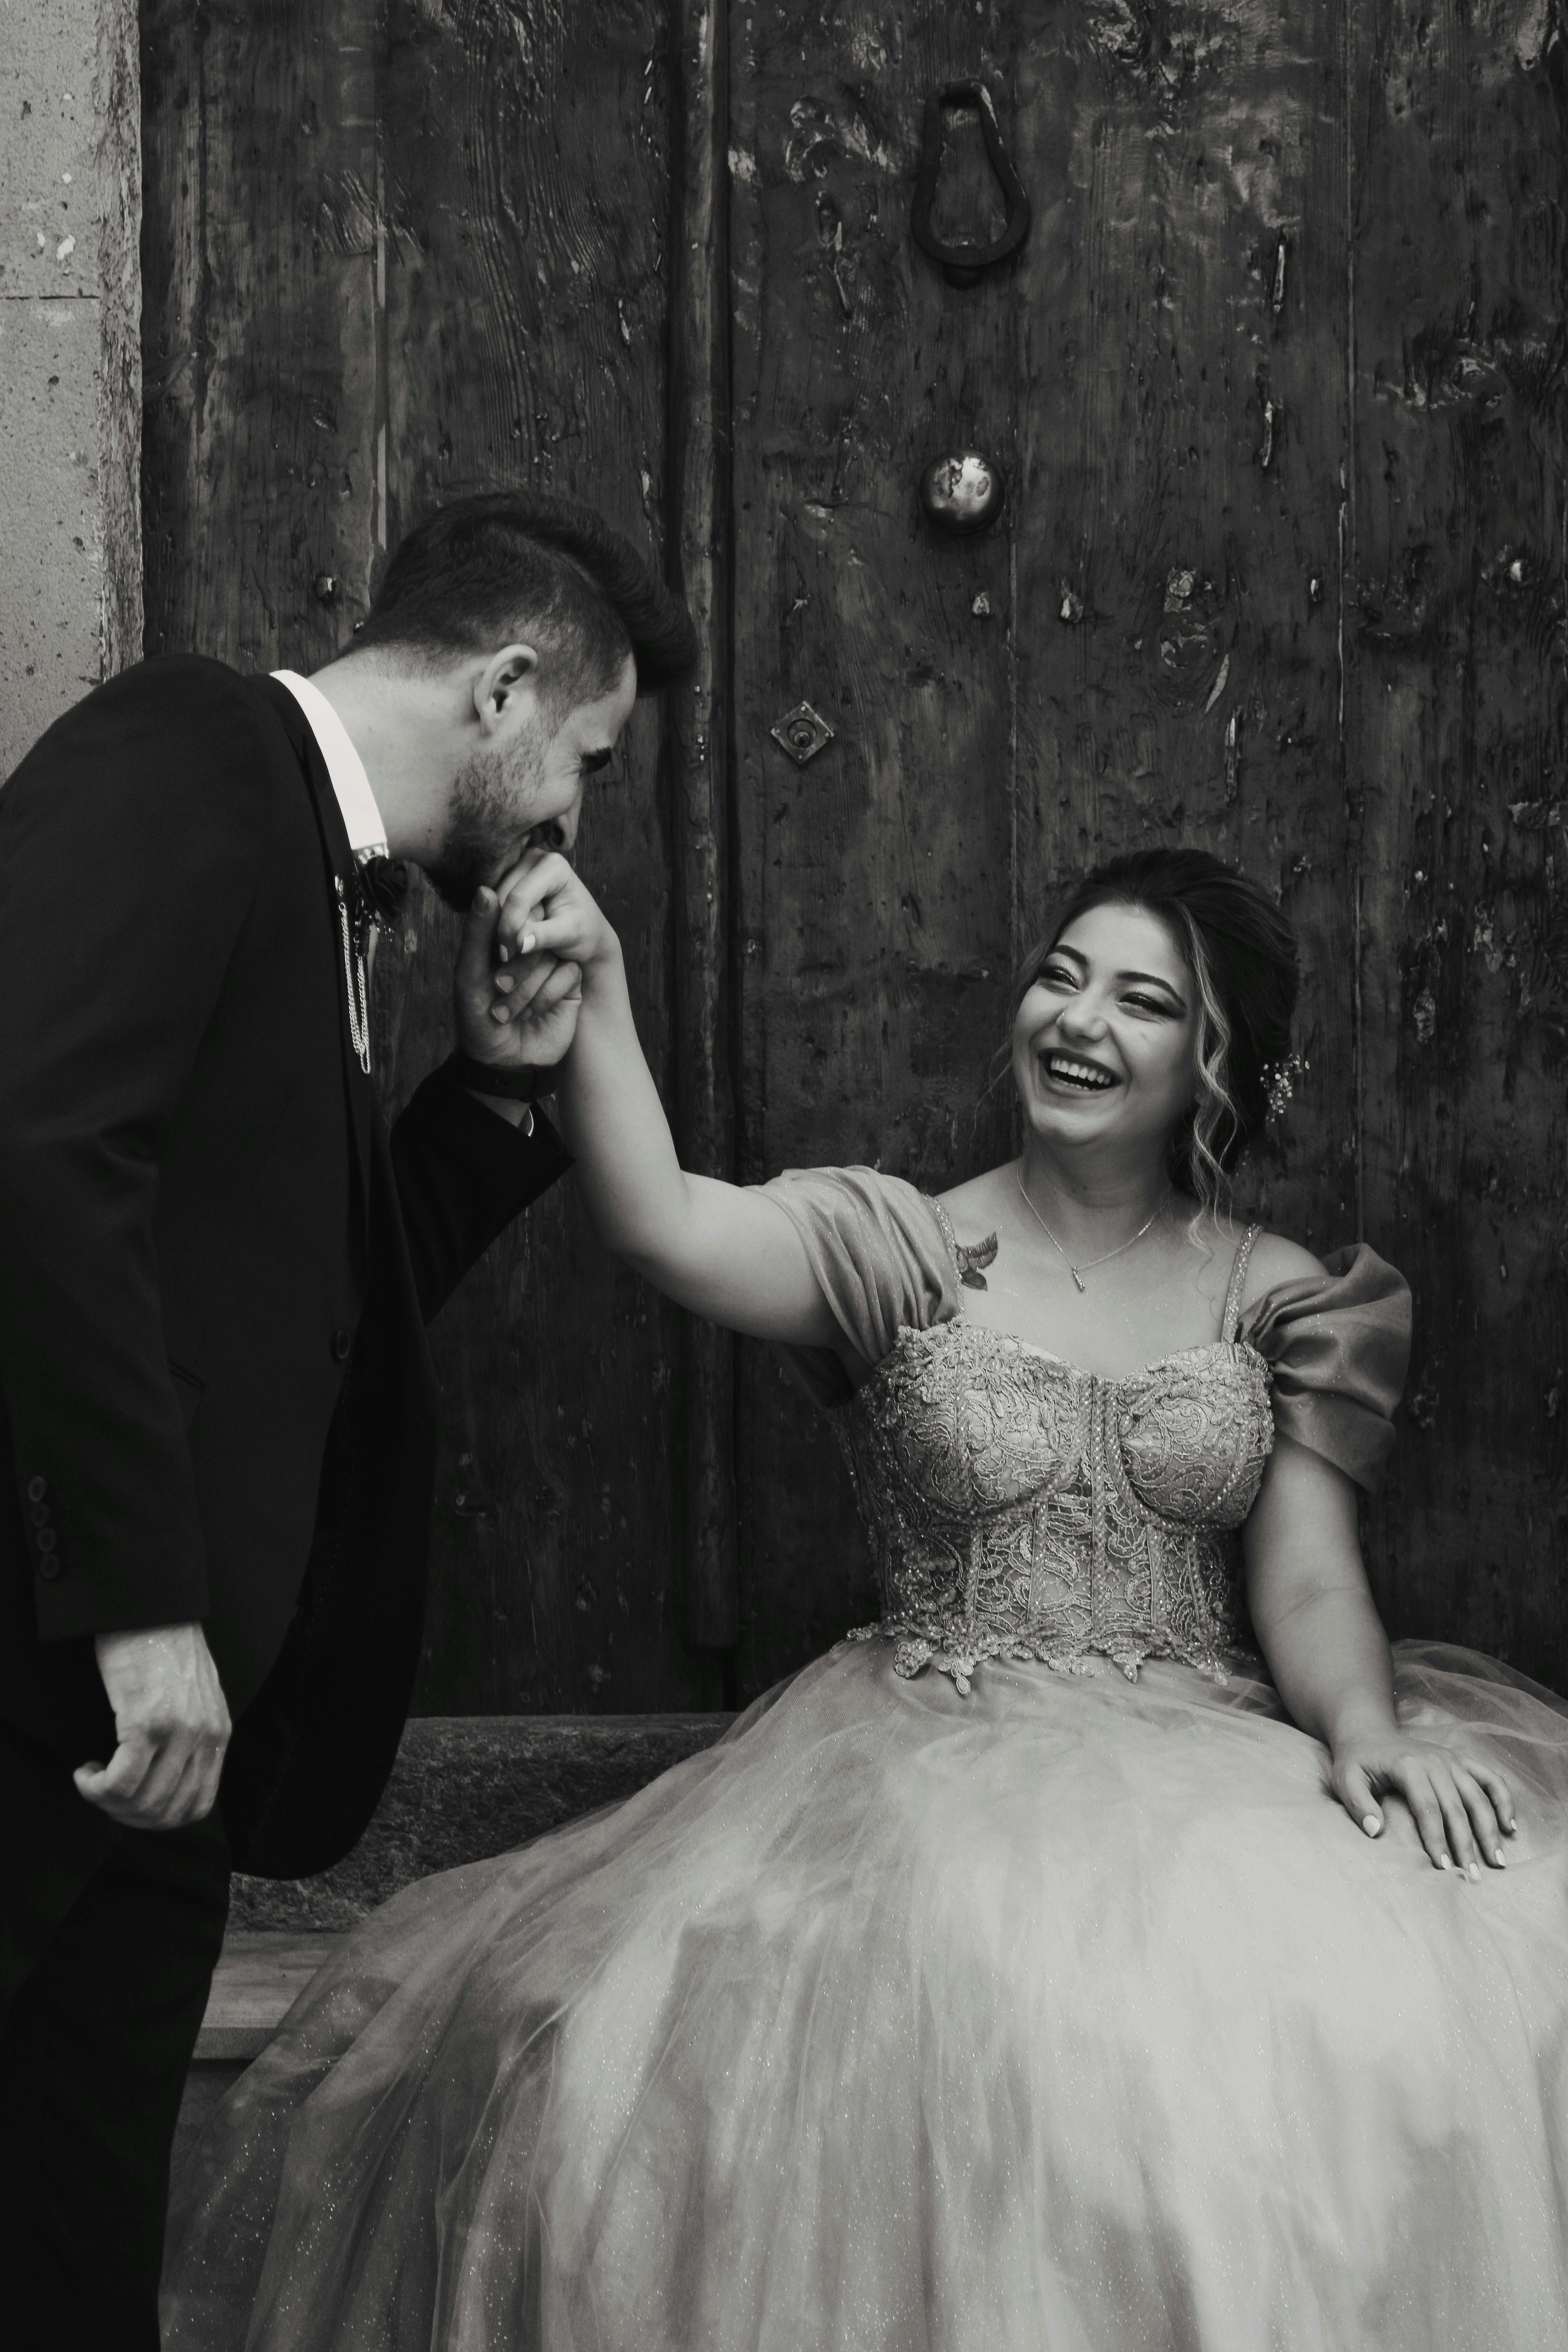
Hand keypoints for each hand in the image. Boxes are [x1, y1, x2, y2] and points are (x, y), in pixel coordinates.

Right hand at [75, 1623, 231, 1830]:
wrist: (150, 1607)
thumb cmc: (163, 1648)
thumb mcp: (194, 1697)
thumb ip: (191, 1736)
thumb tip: (165, 1780)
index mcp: (219, 1732)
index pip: (198, 1804)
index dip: (160, 1820)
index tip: (133, 1806)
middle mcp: (205, 1736)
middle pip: (167, 1810)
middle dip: (129, 1816)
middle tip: (106, 1797)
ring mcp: (178, 1730)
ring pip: (143, 1801)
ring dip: (109, 1803)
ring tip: (94, 1781)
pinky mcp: (146, 1722)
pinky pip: (120, 1781)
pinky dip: (96, 1787)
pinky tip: (86, 1771)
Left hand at [454, 880, 583, 1072]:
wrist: (503, 1063)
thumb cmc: (477, 1019)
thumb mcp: (470, 975)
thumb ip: (478, 934)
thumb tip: (485, 889)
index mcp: (498, 939)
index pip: (510, 911)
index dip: (505, 930)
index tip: (495, 957)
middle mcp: (527, 947)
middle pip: (535, 930)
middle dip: (516, 966)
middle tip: (498, 989)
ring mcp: (550, 964)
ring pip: (552, 953)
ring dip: (528, 986)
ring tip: (507, 1010)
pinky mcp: (569, 984)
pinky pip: (567, 973)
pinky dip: (548, 995)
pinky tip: (534, 1014)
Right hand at [491, 852, 617, 981]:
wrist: (586, 931)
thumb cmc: (583, 932)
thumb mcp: (570, 935)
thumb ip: (545, 936)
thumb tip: (519, 943)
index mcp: (553, 865)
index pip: (520, 897)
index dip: (510, 926)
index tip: (509, 955)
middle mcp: (533, 858)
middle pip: (502, 897)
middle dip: (503, 929)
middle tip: (509, 957)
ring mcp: (518, 867)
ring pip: (493, 902)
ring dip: (498, 929)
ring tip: (510, 952)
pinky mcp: (509, 879)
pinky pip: (493, 905)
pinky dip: (497, 926)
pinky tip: (506, 943)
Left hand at [1330, 1728, 1515, 1874]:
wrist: (1368, 1733)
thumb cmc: (1356, 1762)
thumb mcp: (1345, 1780)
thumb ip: (1358, 1805)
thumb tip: (1375, 1832)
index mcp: (1408, 1766)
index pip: (1428, 1809)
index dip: (1437, 1839)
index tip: (1443, 1869)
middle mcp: (1435, 1761)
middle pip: (1456, 1808)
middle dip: (1466, 1844)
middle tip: (1472, 1877)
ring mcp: (1452, 1760)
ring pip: (1478, 1797)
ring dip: (1489, 1829)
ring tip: (1497, 1861)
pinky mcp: (1461, 1760)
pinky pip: (1490, 1778)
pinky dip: (1503, 1800)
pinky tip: (1509, 1826)